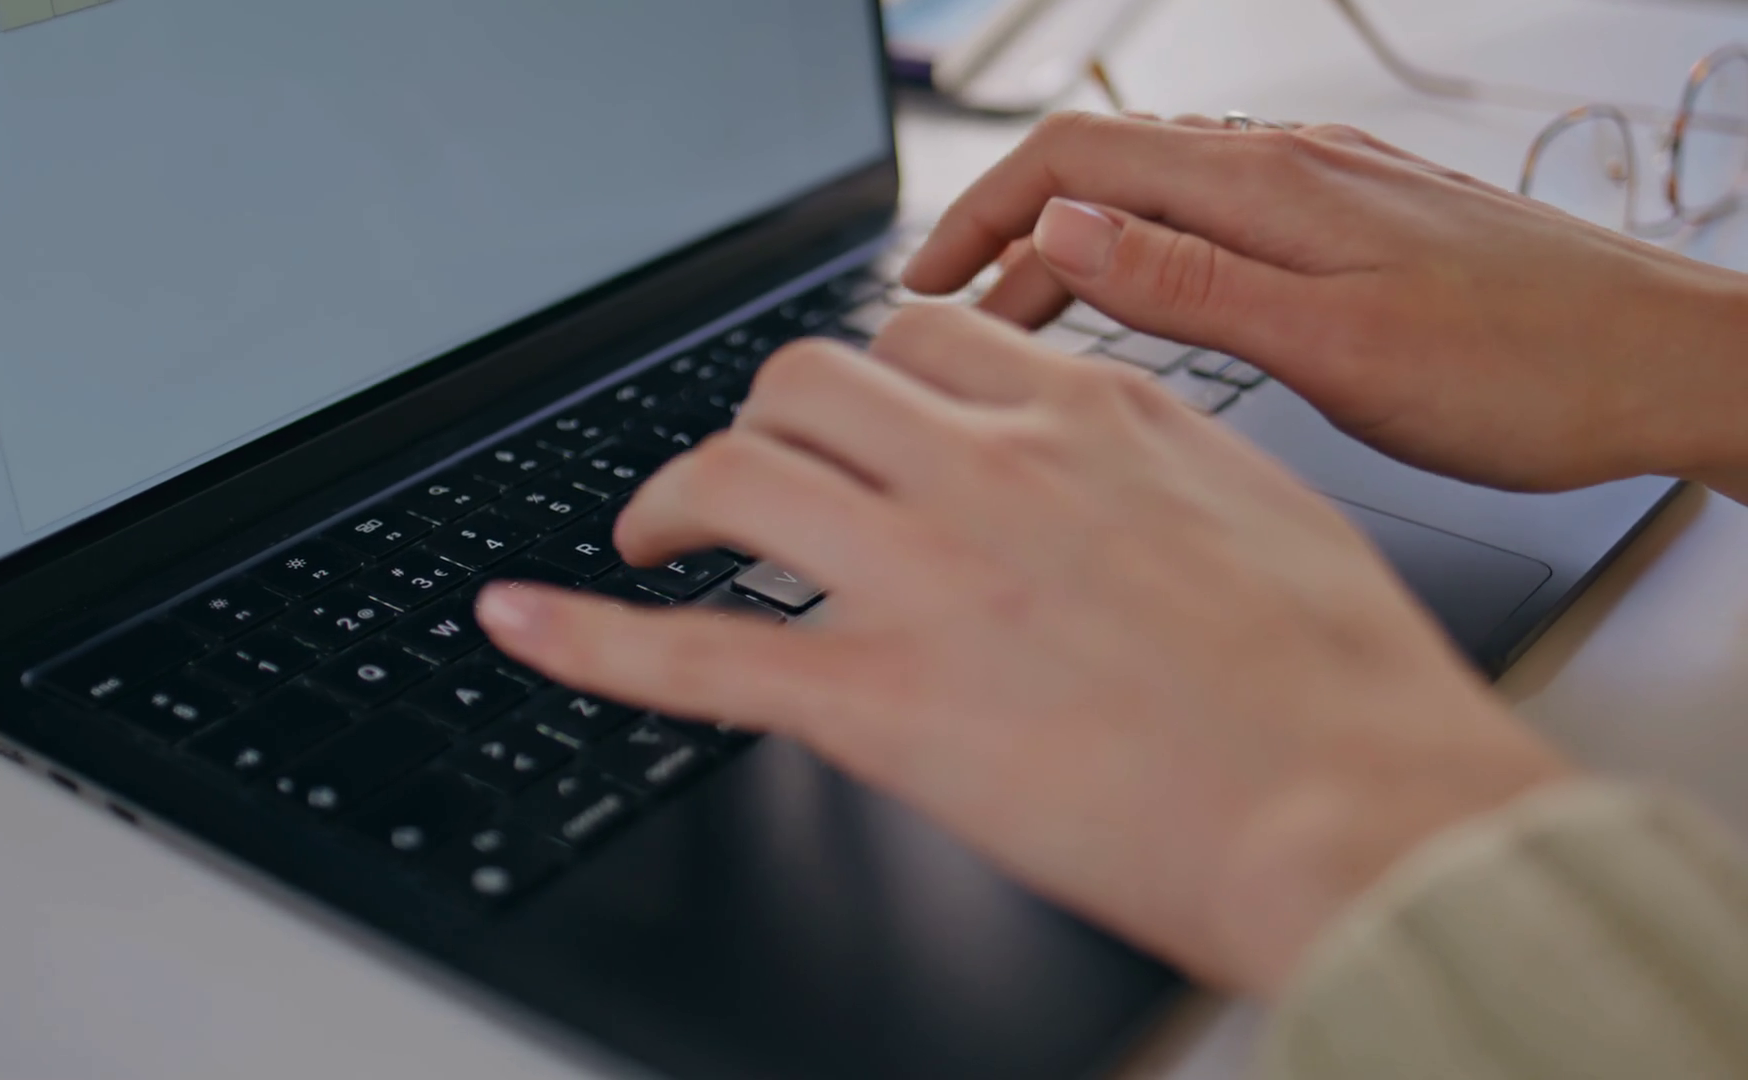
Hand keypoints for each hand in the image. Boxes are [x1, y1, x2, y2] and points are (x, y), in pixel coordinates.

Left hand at [477, 306, 1572, 995]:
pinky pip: (700, 655)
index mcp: (1091, 419)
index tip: (843, 412)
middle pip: (808, 379)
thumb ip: (1157, 466)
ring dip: (674, 496)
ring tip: (655, 536)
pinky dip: (591, 635)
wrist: (1370, 811)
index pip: (922, 338)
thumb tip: (1108, 464)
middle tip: (742, 476)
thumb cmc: (1347, 688)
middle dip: (759, 418)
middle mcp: (993, 470)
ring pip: (741, 471)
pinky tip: (524, 620)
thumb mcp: (1264, 511)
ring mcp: (928, 581)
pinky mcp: (884, 705)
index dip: (861, 374)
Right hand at [906, 112, 1747, 498]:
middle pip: (1103, 173)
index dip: (977, 216)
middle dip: (1006, 241)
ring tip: (1026, 340)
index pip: (1073, 160)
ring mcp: (1326, 192)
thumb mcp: (1336, 347)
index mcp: (1269, 185)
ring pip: (1156, 201)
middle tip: (953, 330)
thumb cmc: (1529, 371)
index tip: (919, 286)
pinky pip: (1215, 224)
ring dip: (1072, 259)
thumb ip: (1190, 284)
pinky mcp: (1356, 227)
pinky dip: (1145, 265)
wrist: (1672, 364)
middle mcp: (1291, 168)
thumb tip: (1062, 229)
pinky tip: (1147, 322)